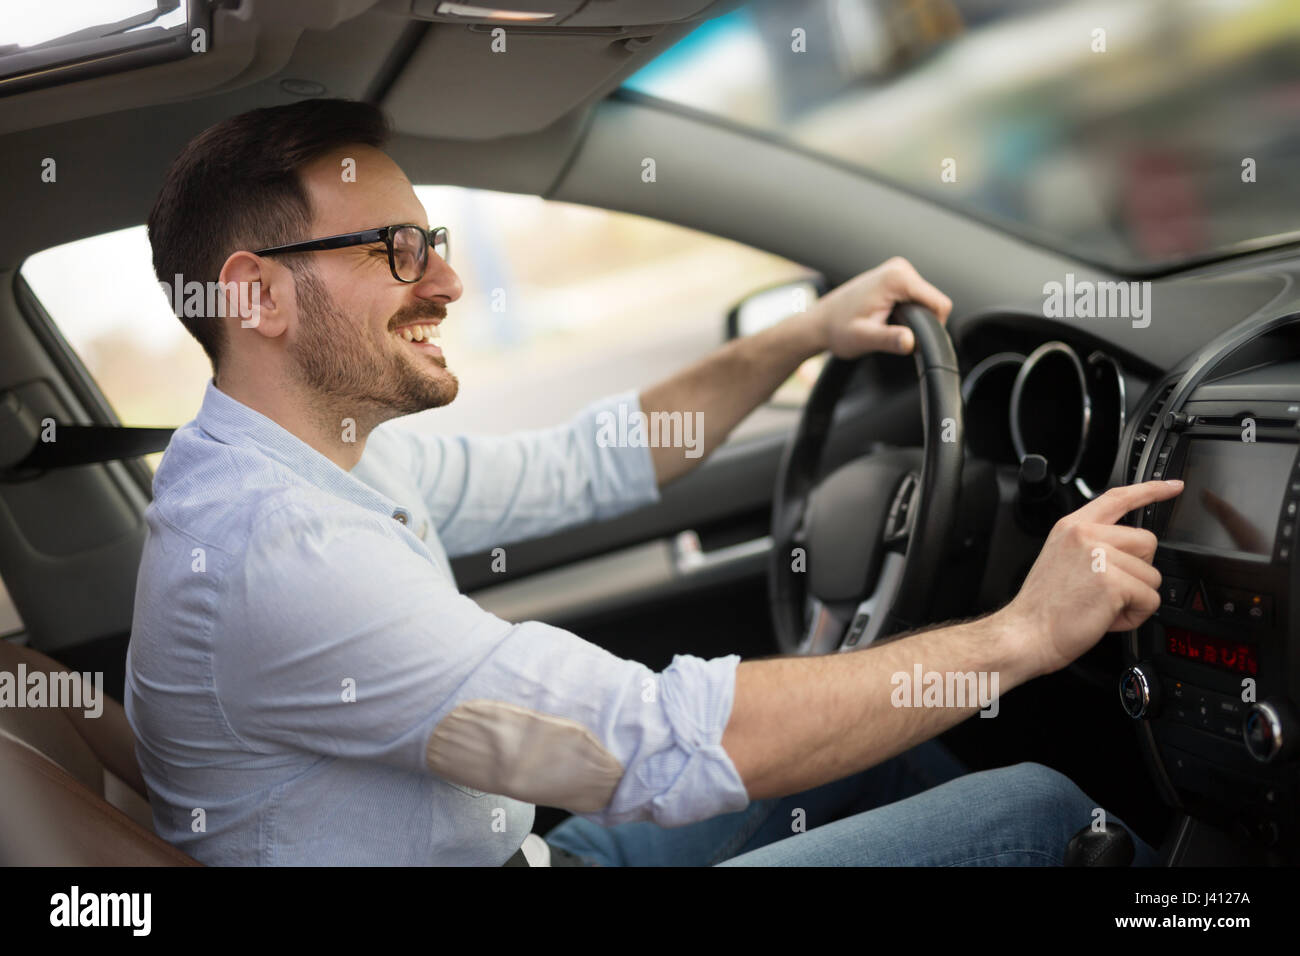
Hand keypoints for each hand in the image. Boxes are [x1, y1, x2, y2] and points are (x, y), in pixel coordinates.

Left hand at [813, 256, 953, 358]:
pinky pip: (916, 298)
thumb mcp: (864, 338)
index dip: (932, 327)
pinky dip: (908, 313)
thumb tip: (910, 341)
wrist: (820, 323)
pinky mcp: (896, 277)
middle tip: (891, 333)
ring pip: (926, 301)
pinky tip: (886, 318)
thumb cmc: (838, 329)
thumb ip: (889, 339)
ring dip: (913, 319)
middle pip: (934, 302)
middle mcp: (900, 268)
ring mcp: (898, 270)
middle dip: (921, 323)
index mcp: (897, 278)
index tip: (909, 339)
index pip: (940, 304)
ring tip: (886, 326)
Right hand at [1000, 480, 1184, 678]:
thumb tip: (1127, 553)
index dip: (1150, 490)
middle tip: (1107, 590)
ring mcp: (1099, 556)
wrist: (1026, 633)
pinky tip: (1107, 618)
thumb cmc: (1043, 608)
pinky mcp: (1112, 582)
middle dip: (1138, 570)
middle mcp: (1085, 535)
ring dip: (1135, 597)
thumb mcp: (1061, 559)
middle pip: (1147, 542)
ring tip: (1102, 606)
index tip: (1172, 486)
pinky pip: (1150, 599)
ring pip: (1152, 574)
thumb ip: (1091, 545)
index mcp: (1072, 527)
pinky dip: (1134, 616)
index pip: (1118, 498)